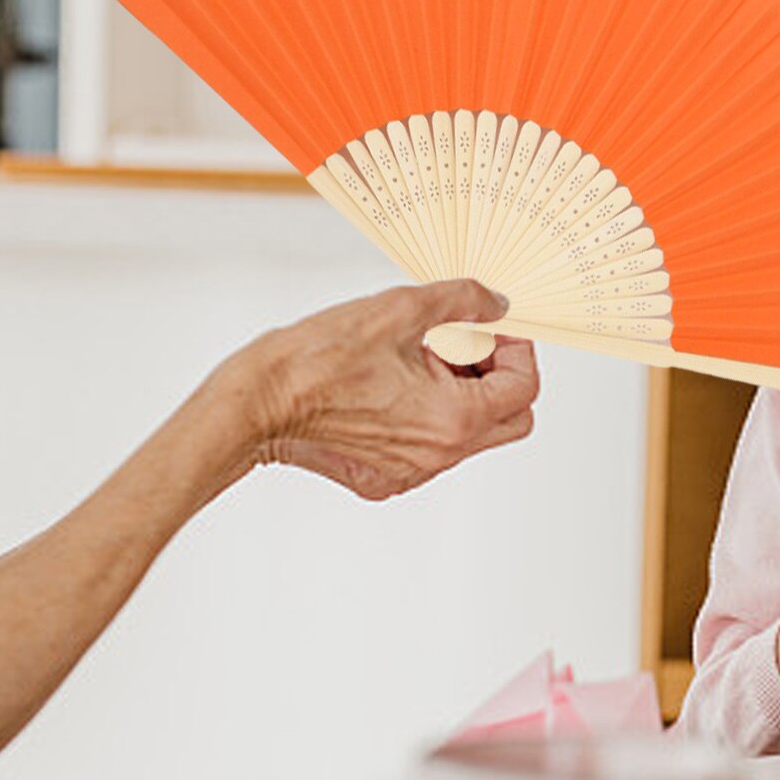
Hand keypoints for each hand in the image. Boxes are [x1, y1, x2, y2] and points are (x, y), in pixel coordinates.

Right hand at [218, 279, 539, 500]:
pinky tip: (389, 384)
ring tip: (414, 357)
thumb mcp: (398, 309)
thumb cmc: (316, 360)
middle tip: (461, 342)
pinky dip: (425, 414)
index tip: (494, 326)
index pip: (523, 389)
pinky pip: (428, 448)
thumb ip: (461, 301)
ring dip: (458, 392)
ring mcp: (411, 474)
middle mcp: (438, 458)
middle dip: (496, 375)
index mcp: (452, 421)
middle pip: (508, 421)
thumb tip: (496, 304)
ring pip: (468, 435)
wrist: (255, 403)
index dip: (518, 350)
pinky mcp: (383, 478)